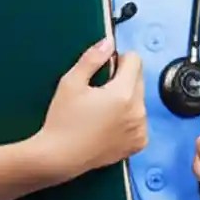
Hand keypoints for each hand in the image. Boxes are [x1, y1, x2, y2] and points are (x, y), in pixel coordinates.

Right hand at [30, 39, 147, 183]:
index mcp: (124, 93)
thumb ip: (92, 58)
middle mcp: (138, 111)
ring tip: (101, 111)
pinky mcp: (139, 143)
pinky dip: (129, 118)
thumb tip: (109, 42)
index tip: (104, 70)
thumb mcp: (71, 82)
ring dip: (127, 99)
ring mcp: (140, 129)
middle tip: (99, 92)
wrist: (59, 158)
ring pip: (139, 100)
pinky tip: (108, 125)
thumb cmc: (62, 120)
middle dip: (123, 79)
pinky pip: (140, 120)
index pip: (135, 60)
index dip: (118, 60)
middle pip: (139, 79)